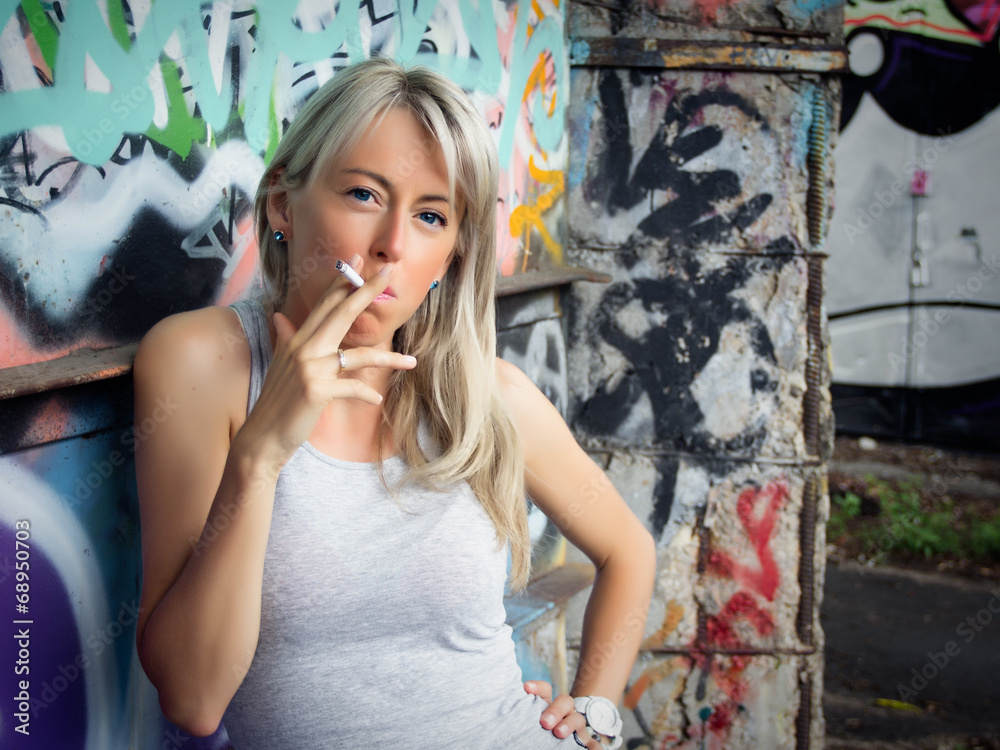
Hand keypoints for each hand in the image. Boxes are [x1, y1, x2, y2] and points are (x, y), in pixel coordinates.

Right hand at [236, 256, 415, 473]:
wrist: (262, 438)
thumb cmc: (277, 403)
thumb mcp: (280, 366)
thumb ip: (285, 339)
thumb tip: (279, 316)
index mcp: (296, 340)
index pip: (324, 305)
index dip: (341, 281)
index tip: (357, 259)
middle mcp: (302, 348)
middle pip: (341, 313)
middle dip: (366, 290)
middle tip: (388, 271)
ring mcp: (309, 368)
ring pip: (357, 354)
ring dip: (389, 358)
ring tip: (411, 362)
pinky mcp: (316, 391)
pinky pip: (352, 387)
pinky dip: (367, 394)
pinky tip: (377, 401)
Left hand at [524, 681, 602, 749]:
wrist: (556, 744)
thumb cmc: (536, 736)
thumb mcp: (529, 726)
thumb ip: (522, 722)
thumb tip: (498, 726)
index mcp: (547, 708)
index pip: (544, 691)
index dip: (537, 687)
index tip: (526, 688)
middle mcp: (564, 714)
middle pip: (565, 701)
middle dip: (555, 709)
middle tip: (544, 722)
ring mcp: (578, 729)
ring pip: (578, 719)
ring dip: (570, 724)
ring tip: (558, 734)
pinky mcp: (588, 744)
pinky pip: (595, 744)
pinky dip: (594, 746)